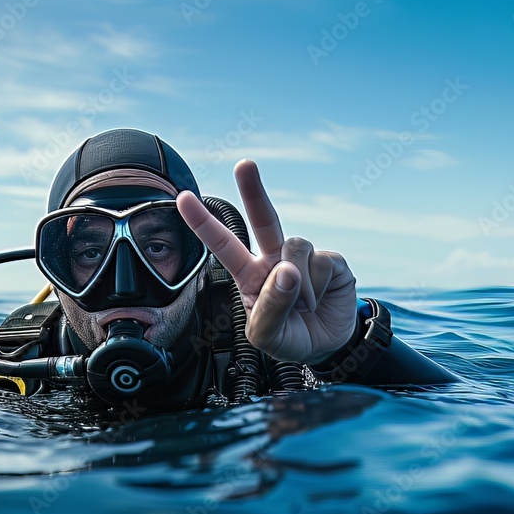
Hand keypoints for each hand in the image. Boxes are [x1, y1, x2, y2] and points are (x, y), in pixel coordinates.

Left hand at [176, 159, 357, 363]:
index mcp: (249, 274)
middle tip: (244, 165)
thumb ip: (270, 308)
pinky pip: (322, 262)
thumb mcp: (267, 336)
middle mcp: (274, 258)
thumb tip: (287, 269)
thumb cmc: (288, 339)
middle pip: (264, 219)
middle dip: (253, 190)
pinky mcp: (330, 260)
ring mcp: (302, 257)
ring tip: (302, 308)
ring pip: (296, 247)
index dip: (203, 223)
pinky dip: (319, 288)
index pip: (224, 245)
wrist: (326, 347)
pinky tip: (320, 300)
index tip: (183, 198)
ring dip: (300, 285)